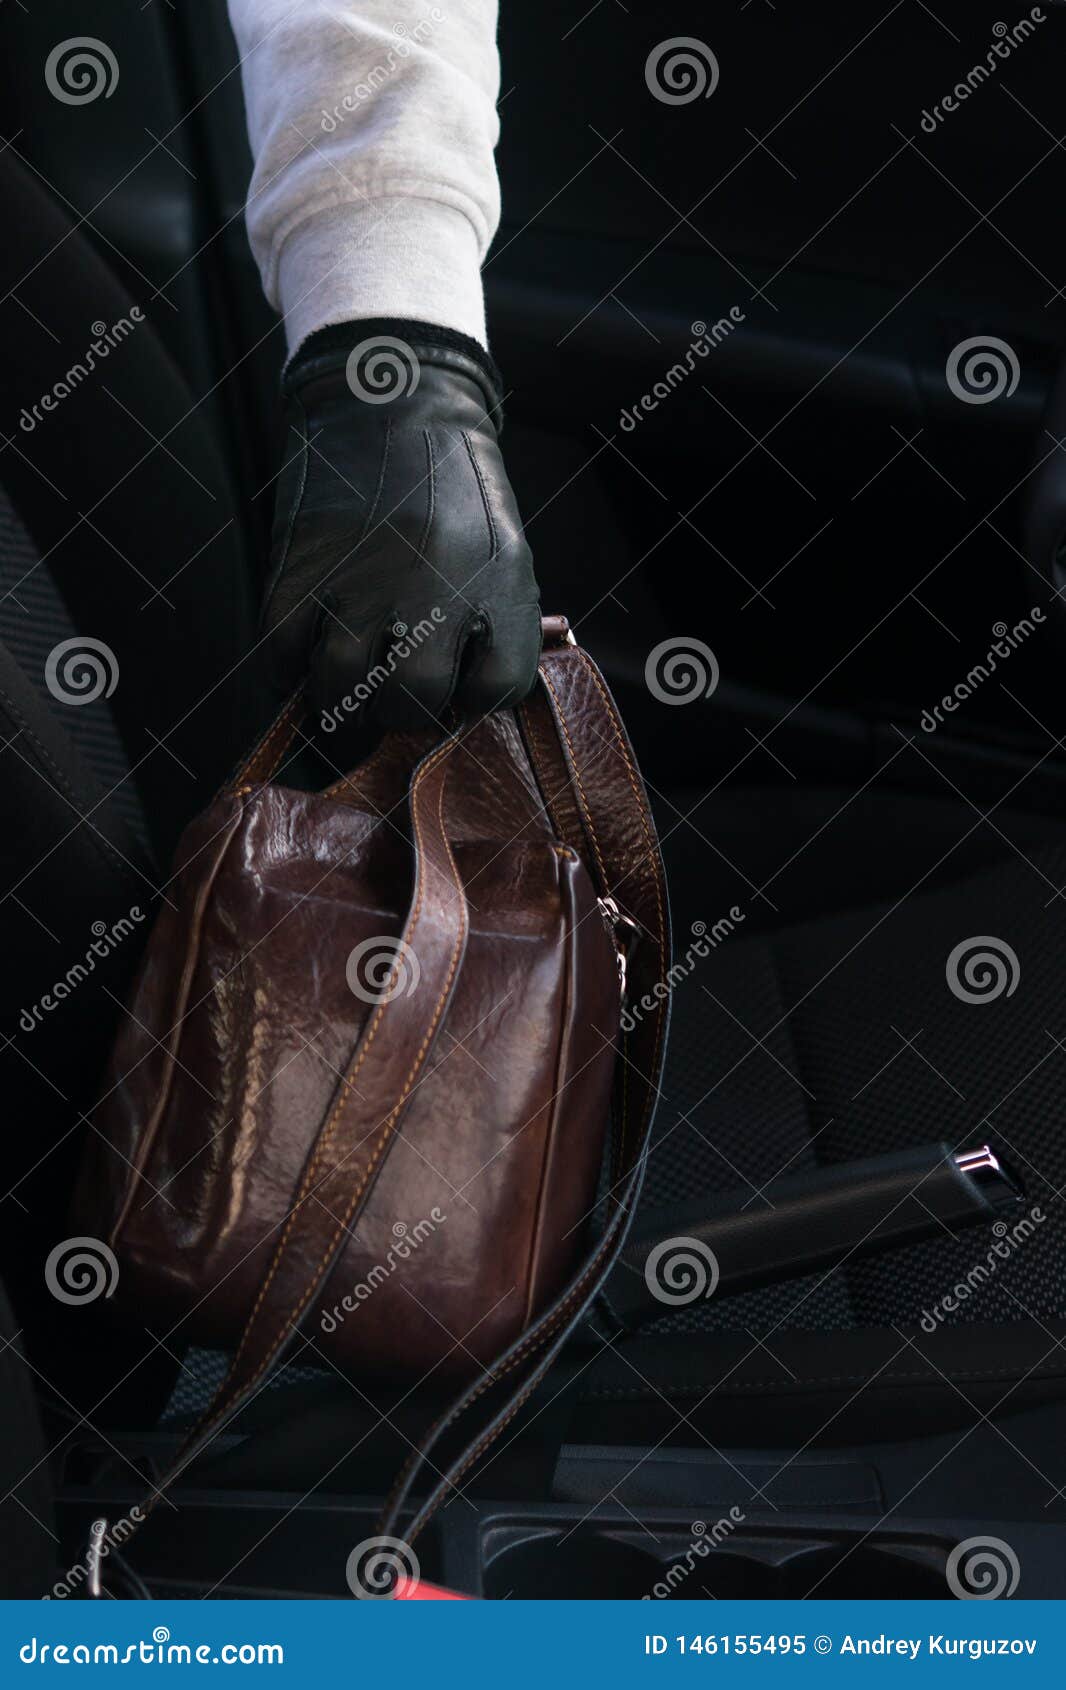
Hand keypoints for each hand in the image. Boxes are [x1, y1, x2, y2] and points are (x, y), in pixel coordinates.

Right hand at [262, 324, 540, 732]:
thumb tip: (465, 705)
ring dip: (338, 700)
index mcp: (499, 584)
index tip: (455, 691)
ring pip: (341, 688)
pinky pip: (282, 653)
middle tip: (388, 698)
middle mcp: (436, 586)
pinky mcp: (303, 564)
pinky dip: (286, 669)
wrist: (393, 399)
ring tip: (343, 686)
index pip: (494, 692)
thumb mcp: (504, 551)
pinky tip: (301, 654)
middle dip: (399, 712)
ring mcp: (364, 577)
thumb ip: (494, 625)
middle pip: (412, 701)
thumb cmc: (454, 490)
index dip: (472, 703)